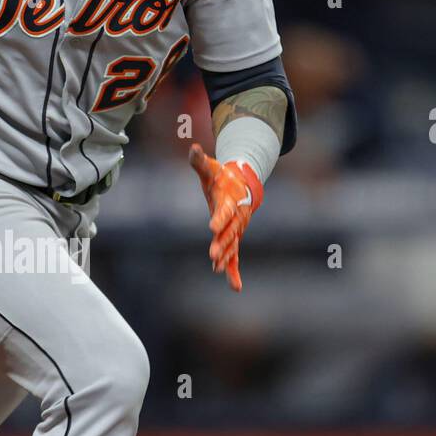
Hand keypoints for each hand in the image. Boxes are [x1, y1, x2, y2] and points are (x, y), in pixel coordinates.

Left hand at [188, 143, 263, 291]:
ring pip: (231, 246)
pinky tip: (235, 287)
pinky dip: (234, 271)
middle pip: (228, 233)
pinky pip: (235, 257)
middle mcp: (235, 217)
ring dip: (226, 258)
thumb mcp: (211, 168)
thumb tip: (193, 148)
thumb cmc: (223, 176)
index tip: (212, 226)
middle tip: (213, 255)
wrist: (243, 184)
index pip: (223, 210)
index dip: (218, 218)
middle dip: (221, 244)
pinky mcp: (234, 238)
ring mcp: (235, 230)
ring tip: (217, 269)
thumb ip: (200, 161)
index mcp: (228, 201)